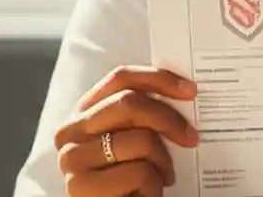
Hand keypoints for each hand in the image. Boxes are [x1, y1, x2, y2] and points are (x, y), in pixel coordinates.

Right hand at [54, 66, 199, 196]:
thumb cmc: (126, 182)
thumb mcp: (131, 143)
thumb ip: (140, 119)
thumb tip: (183, 94)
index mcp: (83, 113)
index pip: (120, 78)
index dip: (157, 78)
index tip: (190, 90)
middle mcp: (71, 131)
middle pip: (130, 103)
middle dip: (169, 118)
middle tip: (192, 137)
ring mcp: (73, 159)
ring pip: (141, 139)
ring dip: (163, 163)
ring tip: (162, 178)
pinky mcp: (82, 187)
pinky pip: (140, 172)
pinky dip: (154, 187)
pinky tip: (145, 195)